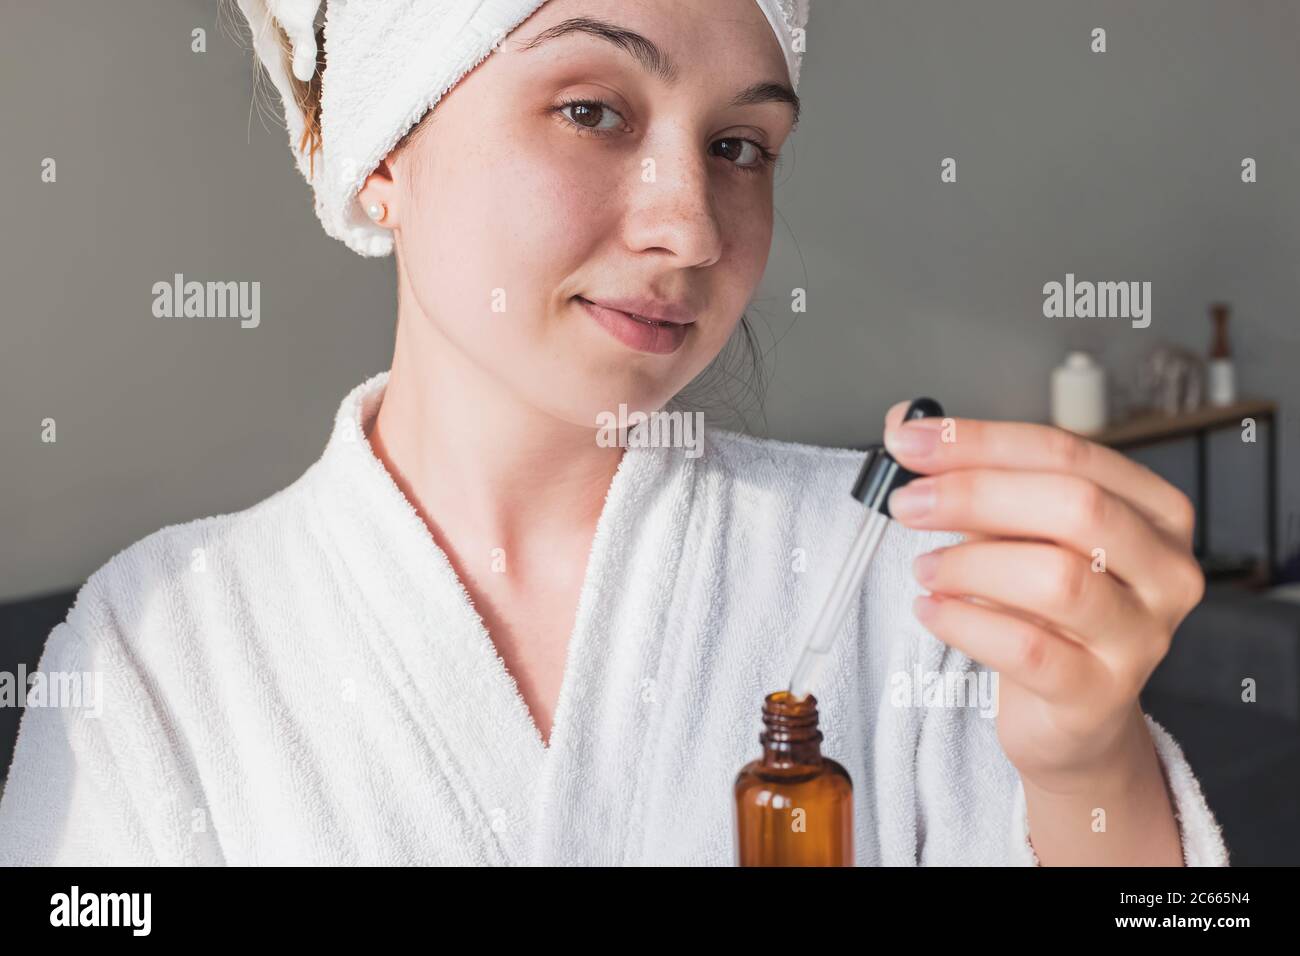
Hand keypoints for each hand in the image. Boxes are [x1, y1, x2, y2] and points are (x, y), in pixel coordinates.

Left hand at [882, 403, 1205, 793]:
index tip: (908, 440)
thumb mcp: (1015, 534)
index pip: (1067, 452)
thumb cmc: (1045, 612)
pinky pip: (1027, 649)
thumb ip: (969, 476)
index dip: (980, 441)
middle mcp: (1166, 569)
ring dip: (970, 564)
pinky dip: (965, 623)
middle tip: (908, 503)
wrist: (1071, 715)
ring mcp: (1142, 636)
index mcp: (1153, 510)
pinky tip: (932, 610)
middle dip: (975, 494)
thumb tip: (902, 423)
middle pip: (1074, 505)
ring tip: (926, 569)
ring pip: (1056, 578)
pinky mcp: (1101, 693)